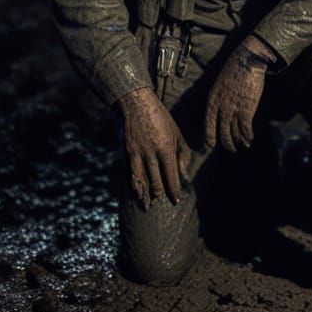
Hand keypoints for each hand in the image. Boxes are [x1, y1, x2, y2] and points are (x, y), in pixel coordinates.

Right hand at [117, 86, 191, 207]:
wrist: (138, 106)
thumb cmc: (162, 119)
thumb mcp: (177, 133)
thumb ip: (182, 153)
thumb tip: (184, 173)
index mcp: (166, 149)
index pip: (171, 176)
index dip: (174, 190)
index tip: (176, 200)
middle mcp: (151, 154)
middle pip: (156, 181)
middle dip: (161, 194)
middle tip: (165, 203)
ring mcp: (138, 154)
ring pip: (142, 180)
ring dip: (146, 194)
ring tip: (150, 205)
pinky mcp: (127, 153)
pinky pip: (130, 173)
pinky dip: (133, 185)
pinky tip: (135, 193)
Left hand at [204, 36, 272, 151]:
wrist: (247, 61)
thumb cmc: (234, 69)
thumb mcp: (220, 84)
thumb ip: (220, 99)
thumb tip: (222, 111)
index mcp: (212, 100)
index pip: (208, 123)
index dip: (209, 136)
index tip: (210, 146)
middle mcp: (221, 107)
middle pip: (222, 131)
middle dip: (226, 142)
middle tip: (230, 149)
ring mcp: (234, 109)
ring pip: (234, 132)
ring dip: (238, 141)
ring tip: (243, 145)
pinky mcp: (247, 108)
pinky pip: (245, 128)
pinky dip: (248, 135)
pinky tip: (250, 138)